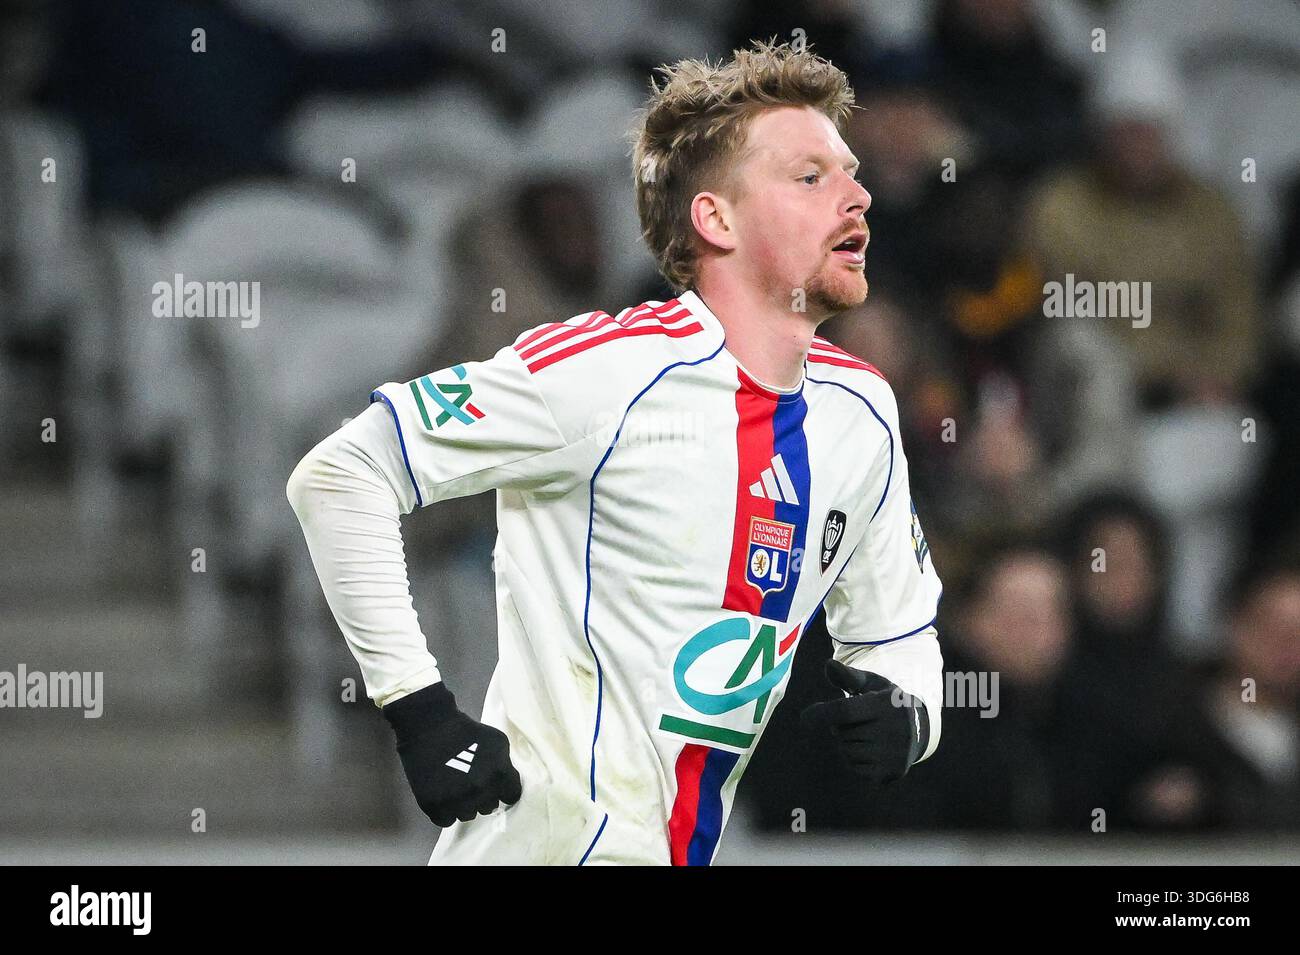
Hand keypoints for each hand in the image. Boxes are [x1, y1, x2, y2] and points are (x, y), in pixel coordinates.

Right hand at [382, 682, 522, 826]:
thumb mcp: (498, 742)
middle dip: (484, 795)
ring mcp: (457, 801)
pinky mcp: (435, 806)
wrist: (430, 727)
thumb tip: (508, 785)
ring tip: (456, 785)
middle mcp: (480, 791)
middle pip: (489, 807)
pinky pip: (447, 820)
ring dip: (465, 804)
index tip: (496, 786)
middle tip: (472, 780)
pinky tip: (444, 793)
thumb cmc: (466, 731)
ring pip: (468, 815)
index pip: (511, 796)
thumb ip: (507, 766)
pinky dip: (446, 810)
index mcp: (499, 775)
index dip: (504, 791)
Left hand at [800, 661, 928, 785]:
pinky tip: (872, 750)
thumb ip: (848, 677)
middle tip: (859, 721)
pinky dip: (856, 760)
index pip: (844, 711)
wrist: (918, 728)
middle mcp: (894, 729)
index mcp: (886, 704)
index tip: (804, 717)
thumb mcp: (871, 684)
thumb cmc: (884, 701)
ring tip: (867, 734)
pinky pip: (856, 768)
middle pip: (843, 733)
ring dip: (848, 744)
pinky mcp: (893, 772)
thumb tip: (828, 665)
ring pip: (847, 752)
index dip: (821, 714)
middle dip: (841, 728)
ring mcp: (895, 753)